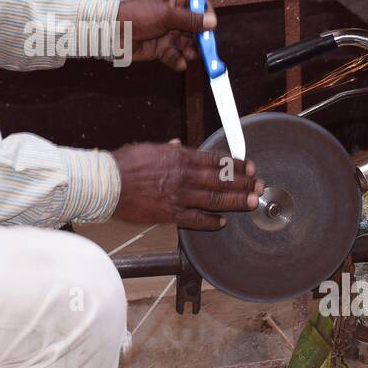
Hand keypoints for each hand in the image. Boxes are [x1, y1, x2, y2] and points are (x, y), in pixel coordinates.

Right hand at [112, 141, 263, 229]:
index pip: (216, 160)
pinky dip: (211, 221)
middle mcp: (184, 176)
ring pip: (215, 199)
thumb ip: (169, 149)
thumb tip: (178, 145)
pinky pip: (196, 219)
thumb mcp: (150, 148)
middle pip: (222, 180)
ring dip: (236, 201)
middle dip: (244, 183)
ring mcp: (179, 196)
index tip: (249, 167)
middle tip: (259, 185)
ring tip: (252, 201)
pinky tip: (222, 222)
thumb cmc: (125, 164)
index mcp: (180, 157)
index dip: (236, 164)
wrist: (108, 184)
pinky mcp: (170, 214)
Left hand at [116, 0, 214, 71]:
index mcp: (175, 1)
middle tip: (204, 47)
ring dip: (191, 50)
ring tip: (190, 55)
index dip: (206, 14)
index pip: (198, 5)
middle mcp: (173, 17)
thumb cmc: (138, 16)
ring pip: (187, 44)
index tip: (211, 25)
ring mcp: (167, 34)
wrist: (113, 33)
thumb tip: (213, 22)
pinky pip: (174, 56)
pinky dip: (178, 61)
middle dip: (200, 38)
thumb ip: (190, 19)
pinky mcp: (160, 49)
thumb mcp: (166, 14)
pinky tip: (180, 64)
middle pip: (196, 28)